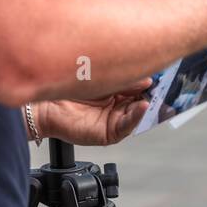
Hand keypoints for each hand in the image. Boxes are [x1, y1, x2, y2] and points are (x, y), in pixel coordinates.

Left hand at [34, 78, 150, 146]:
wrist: (45, 104)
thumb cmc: (68, 87)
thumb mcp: (100, 80)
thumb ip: (123, 81)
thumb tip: (148, 79)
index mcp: (116, 90)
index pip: (137, 86)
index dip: (148, 81)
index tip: (159, 72)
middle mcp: (116, 106)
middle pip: (140, 100)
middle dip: (151, 93)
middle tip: (161, 83)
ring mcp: (112, 120)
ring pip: (136, 113)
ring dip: (146, 104)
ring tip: (152, 93)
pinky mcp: (108, 134)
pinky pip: (126, 126)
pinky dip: (136, 116)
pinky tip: (142, 106)